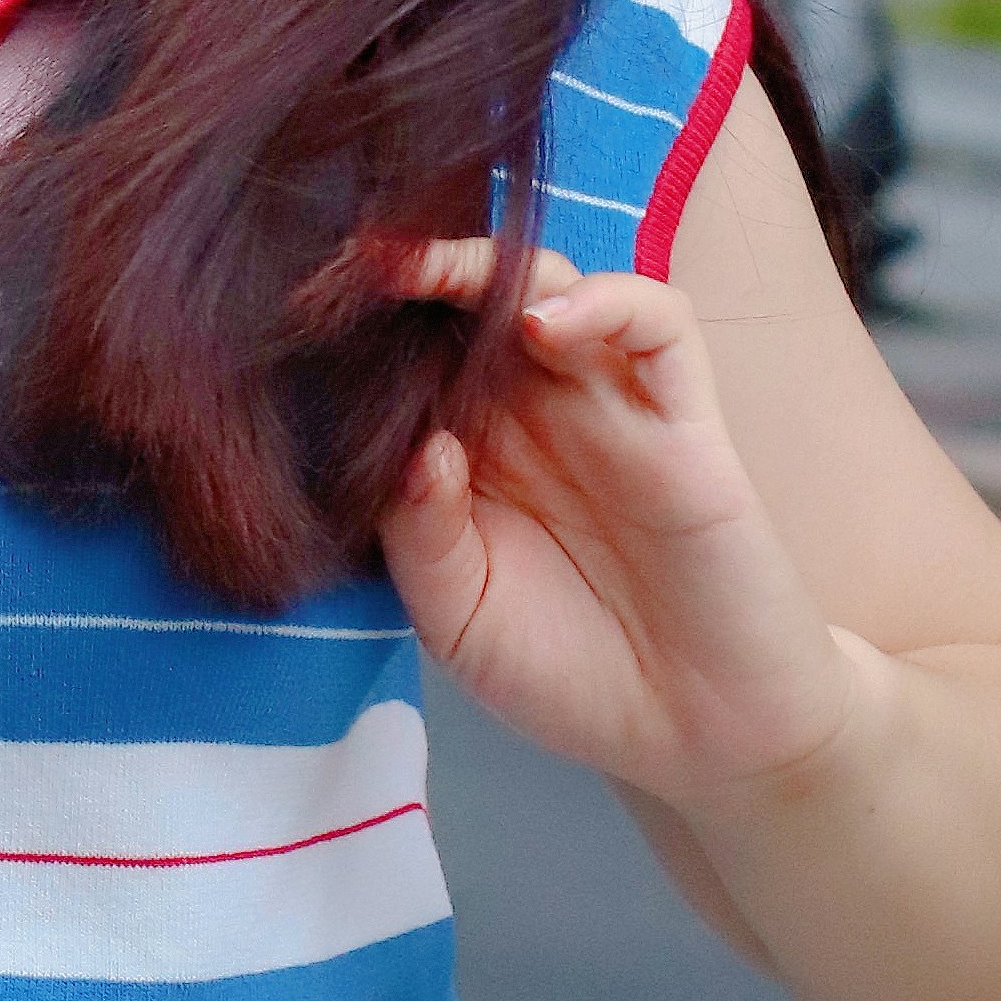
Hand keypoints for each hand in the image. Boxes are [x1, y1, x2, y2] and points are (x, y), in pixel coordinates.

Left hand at [379, 246, 863, 811]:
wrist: (700, 735)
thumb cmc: (569, 673)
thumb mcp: (459, 618)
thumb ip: (423, 537)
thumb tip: (418, 447)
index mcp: (467, 447)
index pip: (410, 351)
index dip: (361, 324)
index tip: (299, 306)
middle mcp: (532, 411)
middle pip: (472, 298)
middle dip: (412, 269)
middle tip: (352, 265)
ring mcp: (609, 406)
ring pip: (555, 284)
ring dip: (493, 265)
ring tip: (433, 277)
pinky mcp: (685, 421)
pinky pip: (659, 324)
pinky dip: (605, 300)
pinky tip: (546, 326)